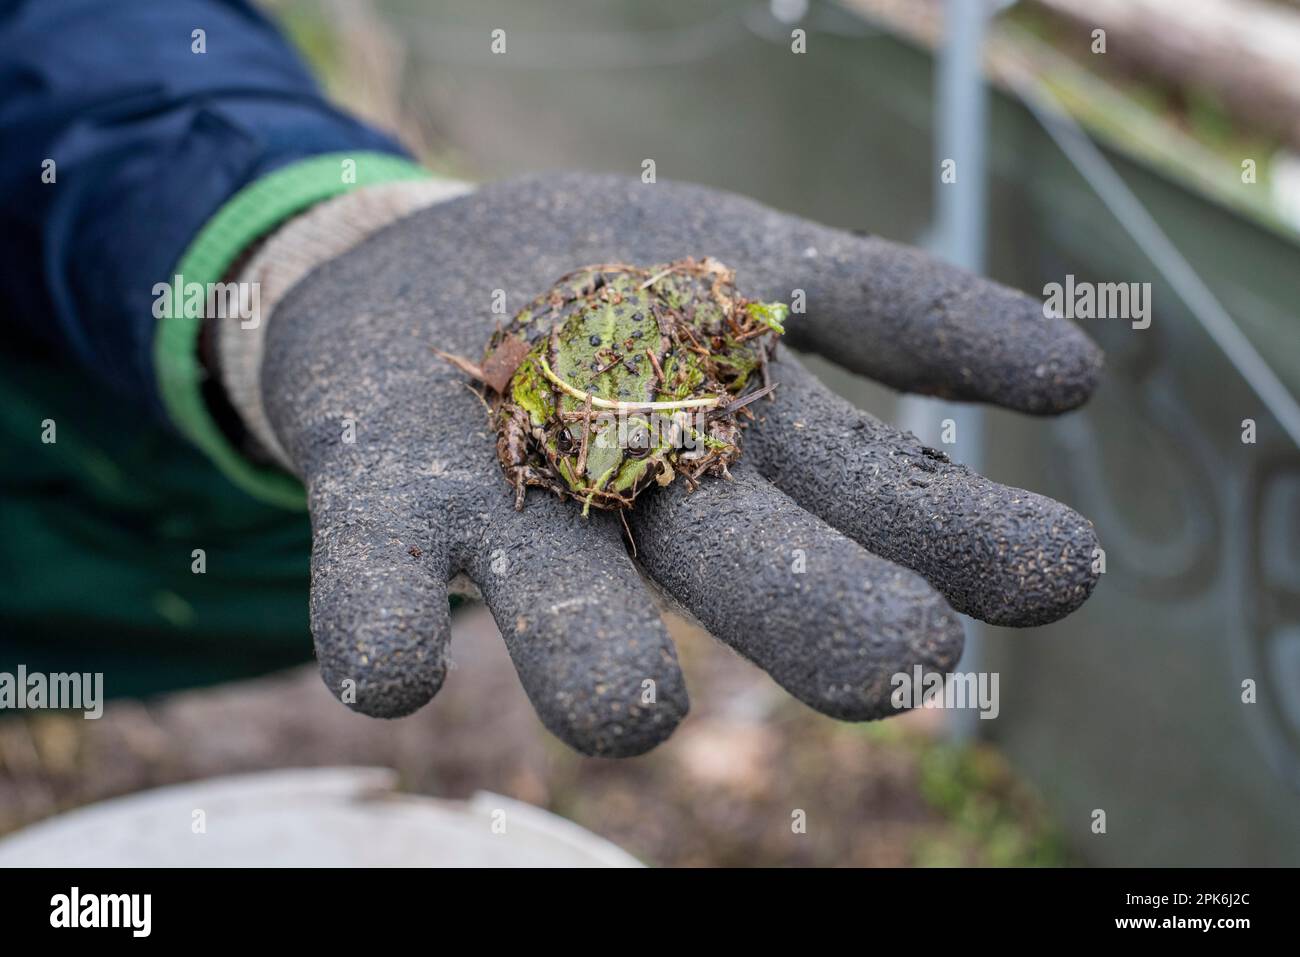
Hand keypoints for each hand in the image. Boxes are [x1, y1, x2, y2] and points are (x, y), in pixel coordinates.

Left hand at [258, 173, 1102, 755]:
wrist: (411, 269)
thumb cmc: (609, 284)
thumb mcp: (765, 260)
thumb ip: (893, 312)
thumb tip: (1077, 375)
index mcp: (742, 449)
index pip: (864, 499)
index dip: (955, 536)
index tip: (1057, 578)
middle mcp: (641, 504)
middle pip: (736, 564)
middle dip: (812, 615)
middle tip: (899, 662)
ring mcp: (508, 509)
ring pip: (558, 600)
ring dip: (589, 656)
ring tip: (630, 712)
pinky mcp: (382, 500)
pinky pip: (378, 576)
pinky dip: (382, 626)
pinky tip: (387, 675)